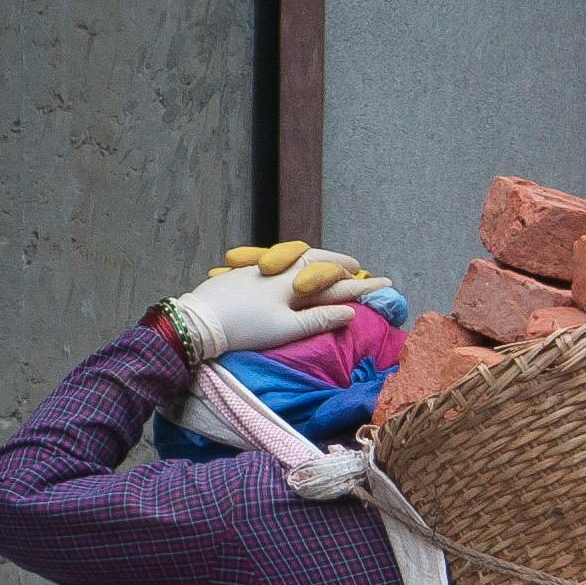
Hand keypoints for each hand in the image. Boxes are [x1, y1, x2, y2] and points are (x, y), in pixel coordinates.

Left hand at [167, 241, 377, 359]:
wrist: (199, 321)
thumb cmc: (246, 328)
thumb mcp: (287, 329)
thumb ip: (321, 318)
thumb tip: (351, 311)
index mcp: (296, 279)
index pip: (337, 280)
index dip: (362, 284)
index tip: (387, 283)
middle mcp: (282, 266)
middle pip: (318, 259)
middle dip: (339, 262)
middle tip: (356, 266)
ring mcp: (261, 266)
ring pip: (296, 255)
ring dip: (315, 257)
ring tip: (326, 261)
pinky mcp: (243, 272)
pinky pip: (276, 259)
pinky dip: (290, 260)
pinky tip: (287, 263)